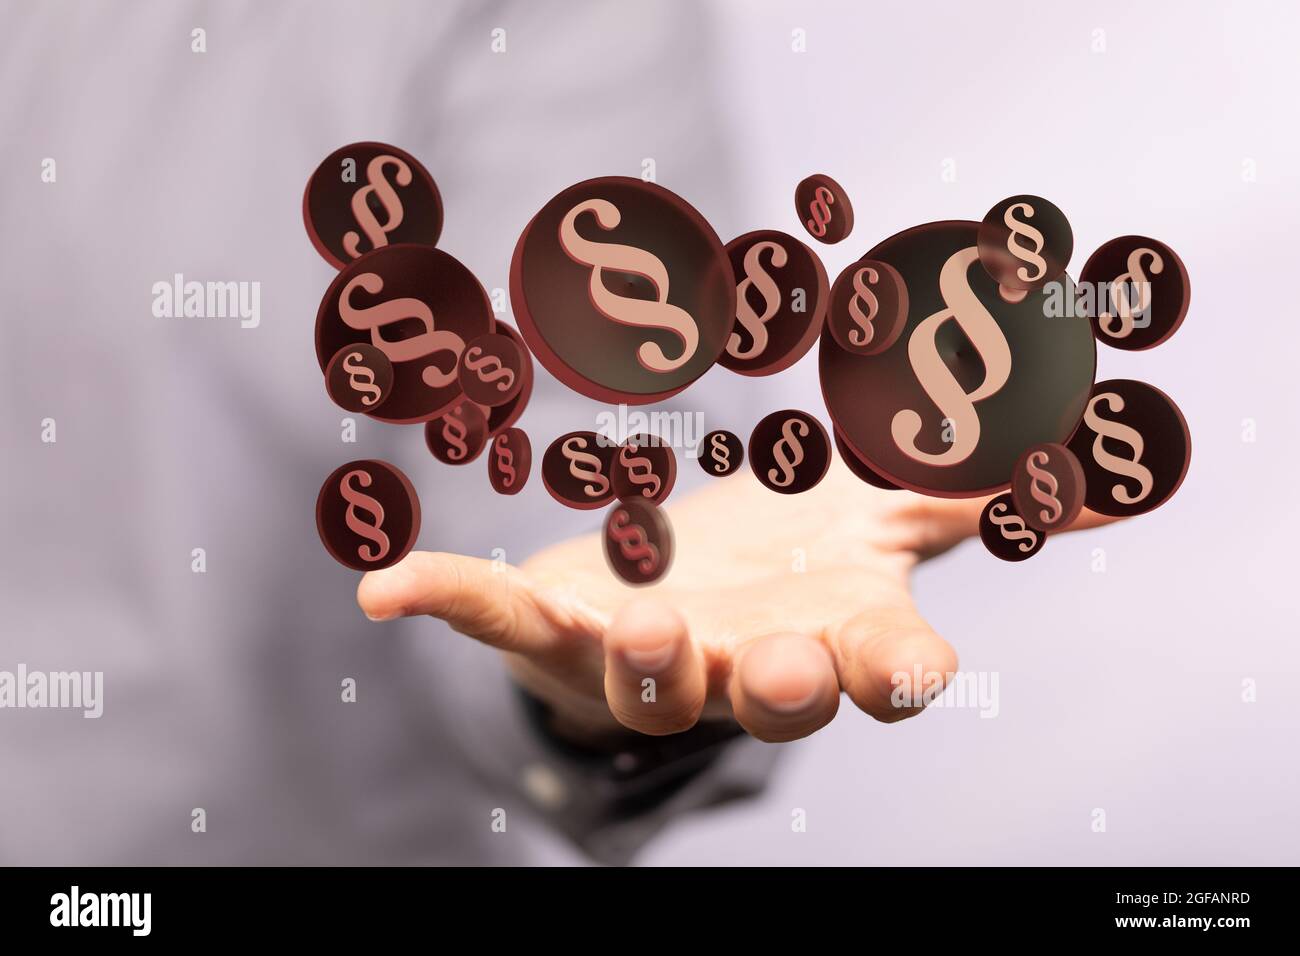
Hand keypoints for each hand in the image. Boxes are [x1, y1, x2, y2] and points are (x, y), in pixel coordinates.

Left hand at [357, 458, 1114, 742]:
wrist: (677, 585)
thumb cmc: (786, 560)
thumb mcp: (875, 511)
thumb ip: (965, 487)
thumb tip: (1100, 472)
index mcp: (829, 634)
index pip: (883, 672)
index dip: (895, 674)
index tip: (904, 662)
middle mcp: (742, 663)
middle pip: (771, 702)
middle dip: (781, 690)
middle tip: (781, 666)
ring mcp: (647, 656)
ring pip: (647, 685)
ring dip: (639, 660)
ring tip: (625, 621)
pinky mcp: (560, 631)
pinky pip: (502, 620)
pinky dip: (448, 598)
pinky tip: (386, 585)